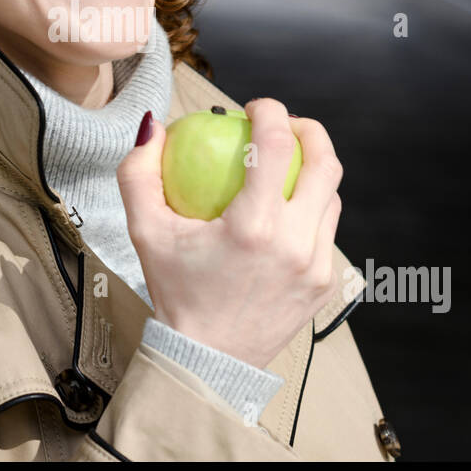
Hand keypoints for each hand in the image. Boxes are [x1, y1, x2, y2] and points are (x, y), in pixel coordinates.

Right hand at [116, 98, 344, 369]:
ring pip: (332, 197)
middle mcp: (295, 244)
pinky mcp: (325, 285)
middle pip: (326, 164)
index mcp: (253, 227)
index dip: (271, 112)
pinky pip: (327, 233)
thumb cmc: (174, 292)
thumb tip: (153, 127)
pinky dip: (311, 210)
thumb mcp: (144, 232)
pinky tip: (288, 208)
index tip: (254, 108)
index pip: (277, 146)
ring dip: (314, 170)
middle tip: (285, 124)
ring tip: (288, 165)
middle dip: (310, 130)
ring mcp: (316, 266)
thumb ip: (139, 174)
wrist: (207, 362)